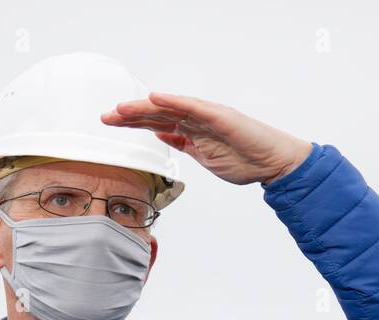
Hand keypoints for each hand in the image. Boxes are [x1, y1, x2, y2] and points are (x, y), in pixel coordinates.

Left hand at [101, 92, 311, 186]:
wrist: (272, 162)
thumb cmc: (245, 160)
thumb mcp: (204, 157)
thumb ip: (184, 145)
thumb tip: (163, 137)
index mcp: (191, 130)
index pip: (156, 123)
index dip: (133, 122)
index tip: (111, 123)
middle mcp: (196, 119)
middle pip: (157, 114)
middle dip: (130, 115)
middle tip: (106, 117)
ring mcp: (207, 117)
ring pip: (170, 108)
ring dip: (145, 107)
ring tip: (122, 108)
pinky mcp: (220, 117)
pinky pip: (193, 108)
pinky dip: (174, 102)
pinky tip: (156, 98)